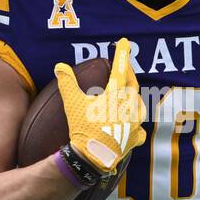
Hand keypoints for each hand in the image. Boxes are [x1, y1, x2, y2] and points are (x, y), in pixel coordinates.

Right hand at [54, 38, 146, 172]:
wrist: (93, 158)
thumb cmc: (83, 129)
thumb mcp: (72, 104)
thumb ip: (67, 83)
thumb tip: (59, 65)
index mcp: (116, 96)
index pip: (121, 69)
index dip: (122, 54)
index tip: (126, 42)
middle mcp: (129, 107)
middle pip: (133, 85)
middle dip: (129, 73)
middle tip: (125, 66)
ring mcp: (135, 124)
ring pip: (139, 104)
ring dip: (134, 96)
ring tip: (129, 94)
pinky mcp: (136, 138)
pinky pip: (140, 128)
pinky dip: (136, 123)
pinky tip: (133, 124)